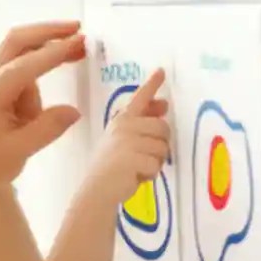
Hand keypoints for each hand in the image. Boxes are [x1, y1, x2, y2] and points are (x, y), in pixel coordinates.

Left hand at [0, 21, 87, 196]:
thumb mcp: (19, 151)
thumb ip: (47, 129)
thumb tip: (74, 111)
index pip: (26, 64)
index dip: (55, 51)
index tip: (81, 42)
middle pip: (17, 40)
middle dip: (49, 31)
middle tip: (79, 29)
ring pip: (21, 51)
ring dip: (48, 48)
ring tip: (79, 54)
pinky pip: (22, 66)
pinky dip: (42, 61)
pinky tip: (60, 69)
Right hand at [88, 69, 171, 203]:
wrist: (96, 190)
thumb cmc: (109, 167)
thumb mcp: (123, 140)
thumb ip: (142, 123)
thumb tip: (163, 105)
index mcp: (121, 119)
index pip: (139, 98)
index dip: (151, 84)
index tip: (161, 71)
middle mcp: (125, 125)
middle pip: (163, 127)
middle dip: (160, 143)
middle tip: (145, 157)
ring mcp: (129, 140)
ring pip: (163, 146)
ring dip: (156, 161)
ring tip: (138, 168)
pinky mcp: (135, 157)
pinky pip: (157, 164)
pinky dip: (150, 173)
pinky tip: (136, 176)